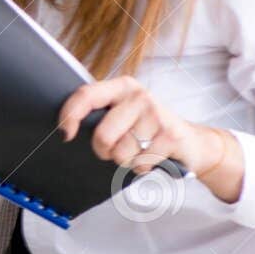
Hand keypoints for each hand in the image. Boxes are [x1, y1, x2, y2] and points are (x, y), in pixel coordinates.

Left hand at [57, 75, 244, 202]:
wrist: (191, 142)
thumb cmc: (146, 129)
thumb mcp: (122, 113)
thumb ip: (99, 113)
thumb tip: (64, 127)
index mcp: (121, 87)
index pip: (86, 95)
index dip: (69, 116)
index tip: (64, 134)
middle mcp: (139, 96)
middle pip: (102, 136)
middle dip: (104, 151)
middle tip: (115, 148)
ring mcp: (156, 114)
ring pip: (121, 154)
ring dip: (126, 160)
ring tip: (139, 150)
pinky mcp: (170, 135)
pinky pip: (140, 163)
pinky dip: (142, 166)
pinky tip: (153, 155)